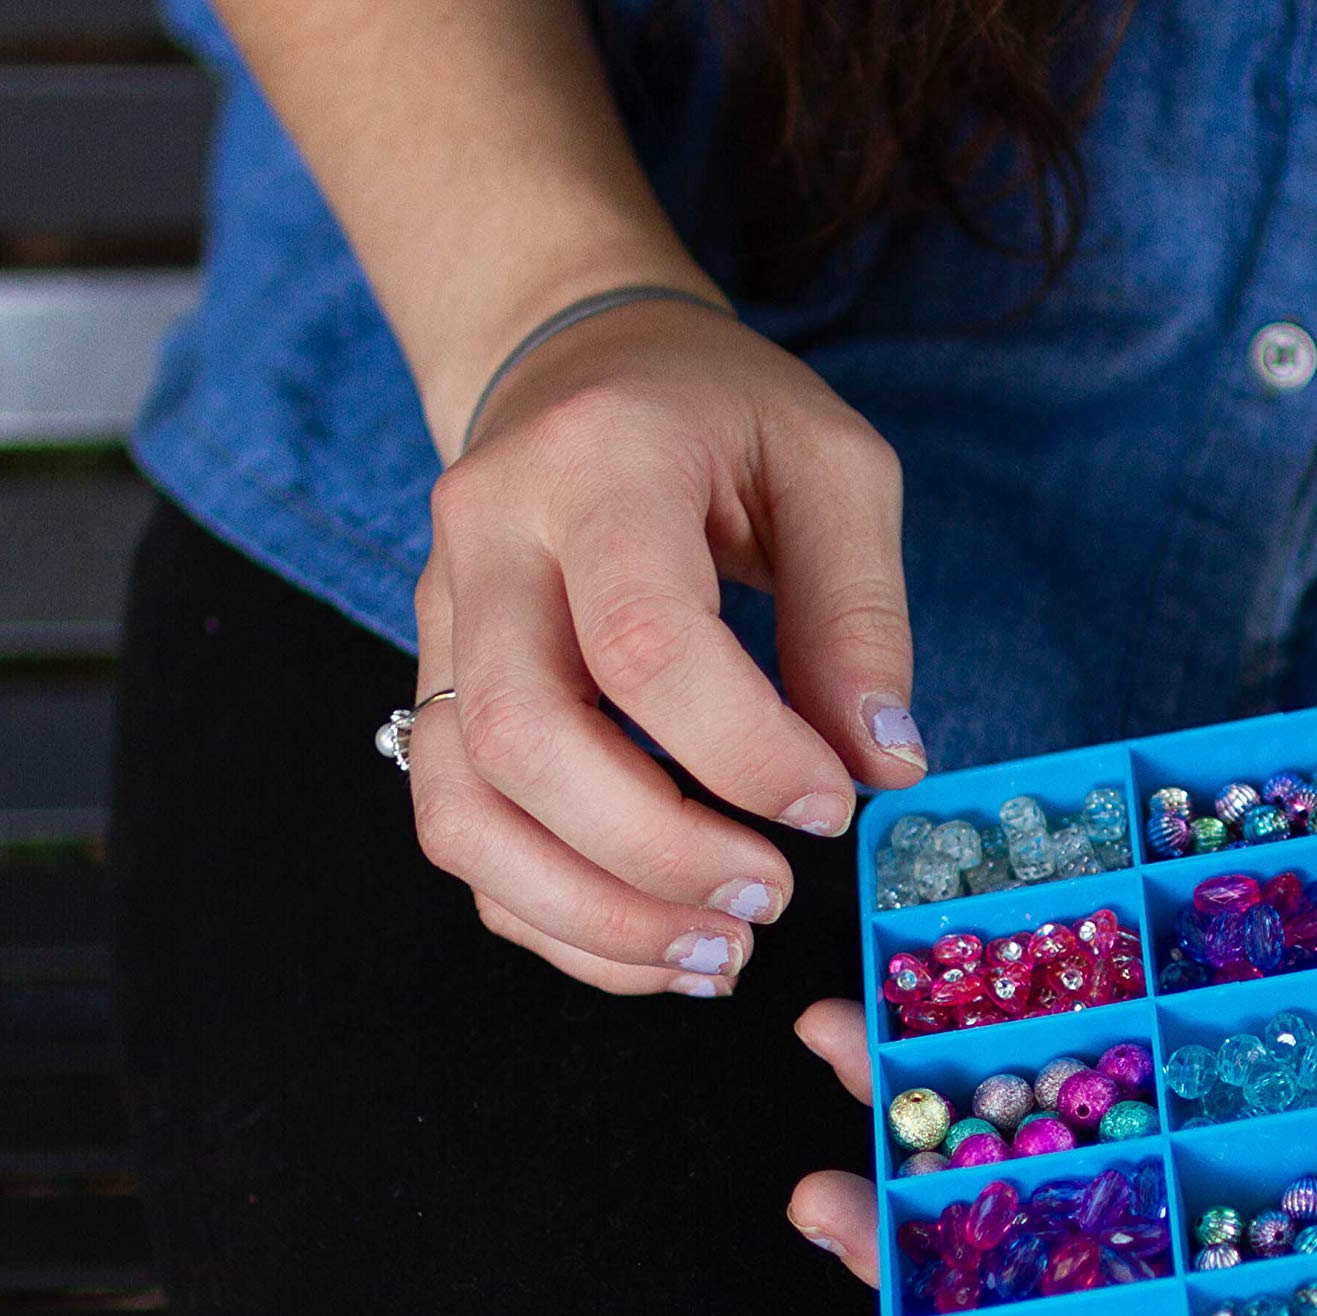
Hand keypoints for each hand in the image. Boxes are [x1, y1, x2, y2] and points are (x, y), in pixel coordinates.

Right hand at [406, 295, 926, 994]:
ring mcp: (439, 619)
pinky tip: (657, 943)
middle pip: (522, 736)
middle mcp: (488, 541)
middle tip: (767, 898)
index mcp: (599, 466)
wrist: (576, 361)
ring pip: (463, 808)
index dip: (741, 753)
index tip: (828, 809)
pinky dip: (553, 915)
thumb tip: (884, 768)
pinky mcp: (432, 686)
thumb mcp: (834, 468)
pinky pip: (460, 833)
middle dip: (653, 852)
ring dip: (589, 912)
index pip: (643, 642)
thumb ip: (861, 616)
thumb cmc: (723, 415)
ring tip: (716, 954)